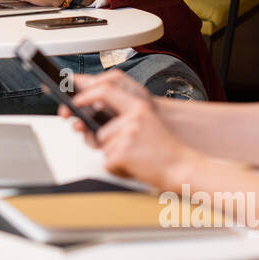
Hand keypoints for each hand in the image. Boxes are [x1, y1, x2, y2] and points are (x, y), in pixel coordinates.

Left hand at [60, 70, 191, 188]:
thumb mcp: (146, 124)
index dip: (86, 94)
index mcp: (139, 107)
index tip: (75, 100)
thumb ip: (122, 119)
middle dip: (95, 139)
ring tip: (135, 158)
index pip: (106, 90)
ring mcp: (128, 135)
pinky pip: (107, 162)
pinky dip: (117, 169)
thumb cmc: (163, 150)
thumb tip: (89, 123)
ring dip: (113, 156)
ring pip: (103, 146)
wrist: (183, 169)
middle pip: (98, 127)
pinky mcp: (124, 153)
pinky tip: (135, 167)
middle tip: (102, 143)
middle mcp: (133, 117)